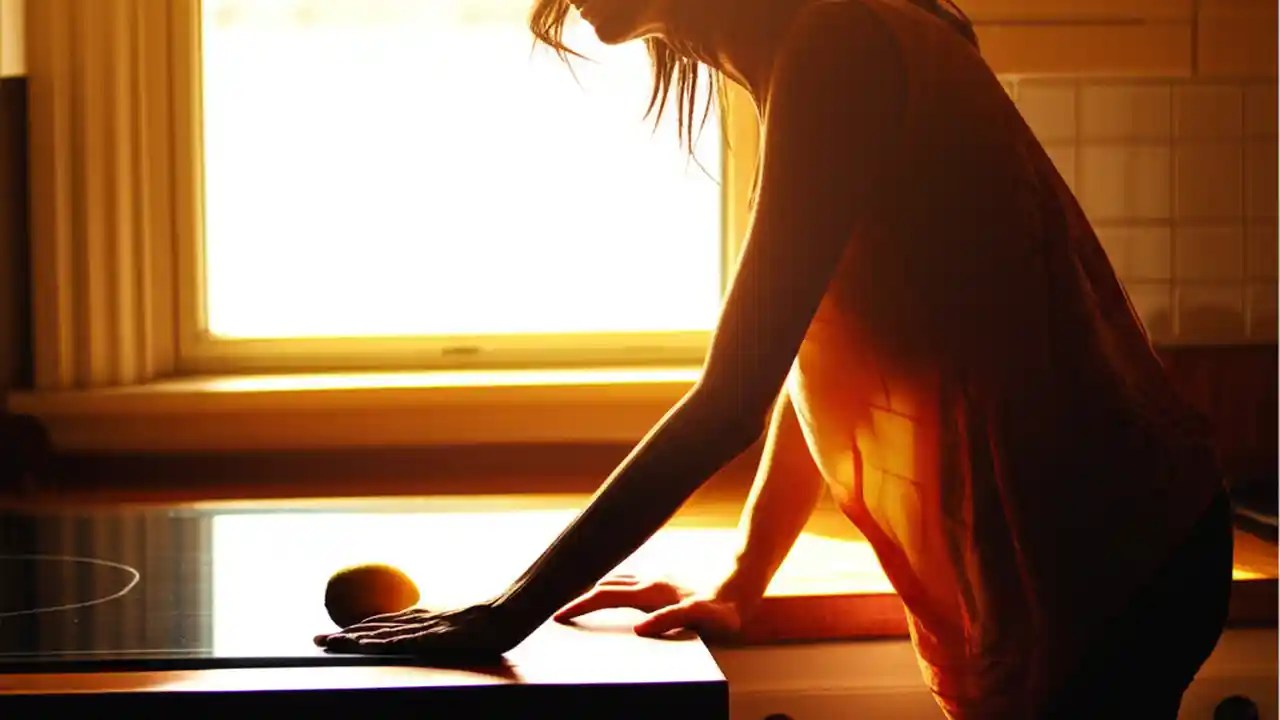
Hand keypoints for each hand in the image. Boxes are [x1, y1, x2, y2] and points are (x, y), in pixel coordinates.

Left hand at [314, 603, 510, 657]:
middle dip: (343, 635)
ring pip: (382, 634)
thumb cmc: (484, 622)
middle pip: (372, 628)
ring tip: (330, 643)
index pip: (379, 624)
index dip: (354, 630)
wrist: (505, 614)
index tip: (330, 636)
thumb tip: (419, 637)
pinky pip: (404, 640)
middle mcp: (416, 620)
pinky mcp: (435, 636)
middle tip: (315, 641)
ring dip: (354, 638)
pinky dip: (383, 642)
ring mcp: (424, 628)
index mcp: (419, 618)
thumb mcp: (451, 626)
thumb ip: (432, 629)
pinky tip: (367, 645)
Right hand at [553, 575, 742, 639]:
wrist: (739, 589)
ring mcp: (654, 580)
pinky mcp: (661, 582)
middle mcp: (649, 581)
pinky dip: (610, 588)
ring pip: (615, 580)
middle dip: (579, 597)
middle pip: (604, 585)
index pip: (605, 596)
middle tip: (559, 613)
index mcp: (651, 591)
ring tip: (577, 604)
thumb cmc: (721, 610)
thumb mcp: (700, 617)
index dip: (580, 605)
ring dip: (594, 591)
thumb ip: (670, 621)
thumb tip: (640, 629)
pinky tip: (611, 596)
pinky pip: (627, 582)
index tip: (558, 615)